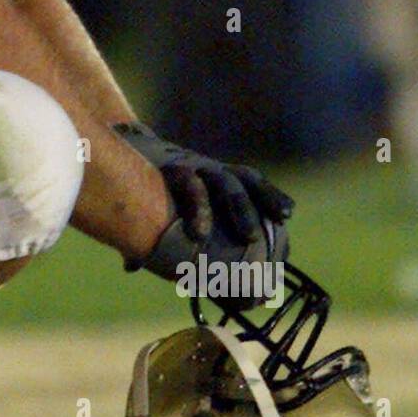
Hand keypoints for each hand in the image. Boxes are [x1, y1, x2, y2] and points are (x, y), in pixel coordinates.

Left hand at [112, 122, 293, 286]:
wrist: (142, 150)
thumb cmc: (140, 192)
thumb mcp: (135, 206)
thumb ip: (137, 233)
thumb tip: (130, 266)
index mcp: (171, 174)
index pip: (187, 183)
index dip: (196, 207)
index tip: (200, 235)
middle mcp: (197, 167)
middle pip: (221, 182)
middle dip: (238, 208)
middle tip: (250, 237)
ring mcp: (215, 168)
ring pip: (242, 179)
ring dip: (263, 200)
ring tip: (282, 220)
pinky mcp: (228, 171)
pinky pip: (254, 182)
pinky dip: (271, 195)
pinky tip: (287, 213)